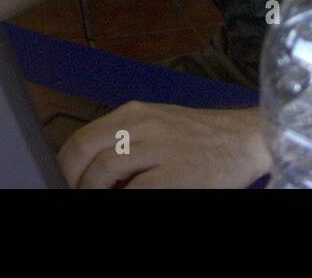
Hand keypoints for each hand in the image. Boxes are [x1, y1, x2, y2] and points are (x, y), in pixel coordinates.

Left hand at [57, 102, 269, 187]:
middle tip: (74, 192)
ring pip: (103, 170)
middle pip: (83, 150)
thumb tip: (90, 169)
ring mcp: (158, 147)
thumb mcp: (158, 127)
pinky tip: (129, 198)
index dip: (66, 165)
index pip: (82, 138)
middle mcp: (141, 124)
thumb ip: (124, 140)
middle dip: (71, 178)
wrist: (247, 138)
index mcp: (134, 113)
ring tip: (100, 198)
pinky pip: (134, 190)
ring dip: (93, 190)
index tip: (65, 181)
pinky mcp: (175, 172)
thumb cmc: (202, 138)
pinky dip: (123, 197)